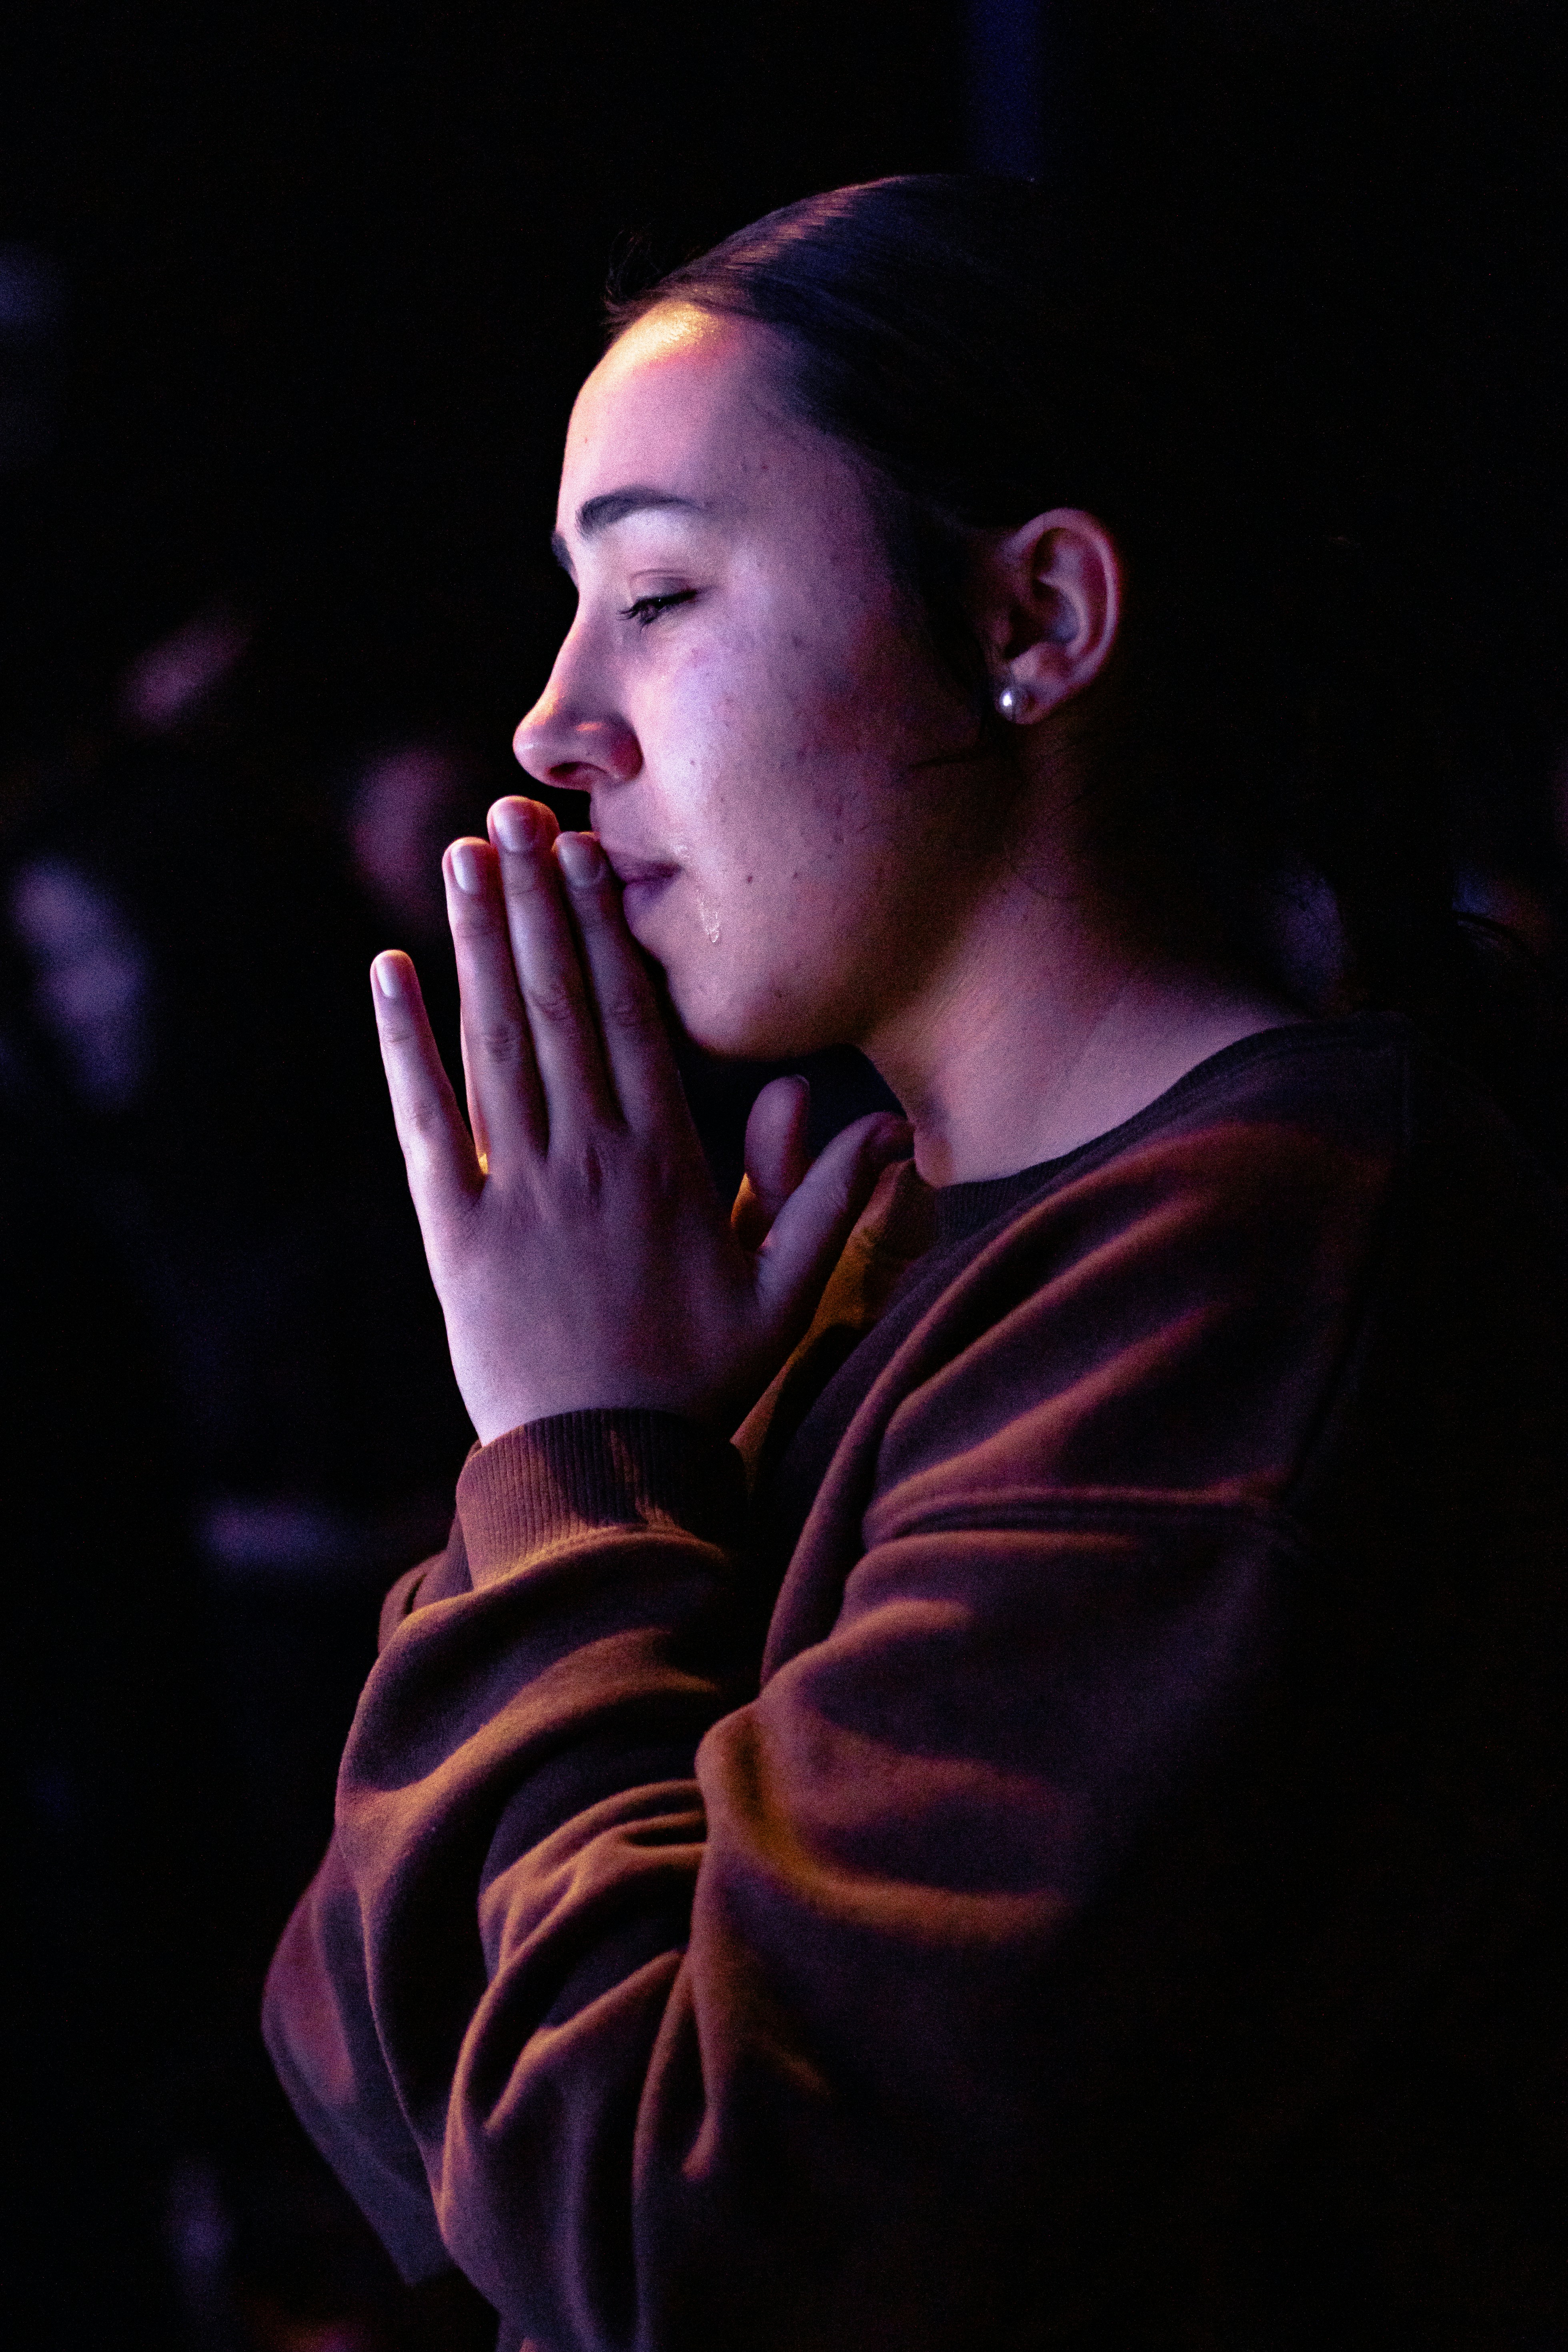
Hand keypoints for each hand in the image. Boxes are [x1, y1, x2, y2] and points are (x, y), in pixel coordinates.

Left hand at [370, 796, 909, 1443]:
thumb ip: (828, 1203)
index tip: (586, 851)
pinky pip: (426, 1122)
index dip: (604, 927)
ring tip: (462, 856)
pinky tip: (388, 970)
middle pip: (557, 1005)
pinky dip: (405, 1045)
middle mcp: (590, 1159)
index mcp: (666, 1163)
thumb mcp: (786, 1296)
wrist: (604, 1471)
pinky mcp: (456, 1233)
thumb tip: (887, 1126)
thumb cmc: (700, 1379)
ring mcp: (519, 1192)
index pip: (631, 1018)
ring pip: (494, 1043)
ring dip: (476, 944)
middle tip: (513, 813)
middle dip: (536, 902)